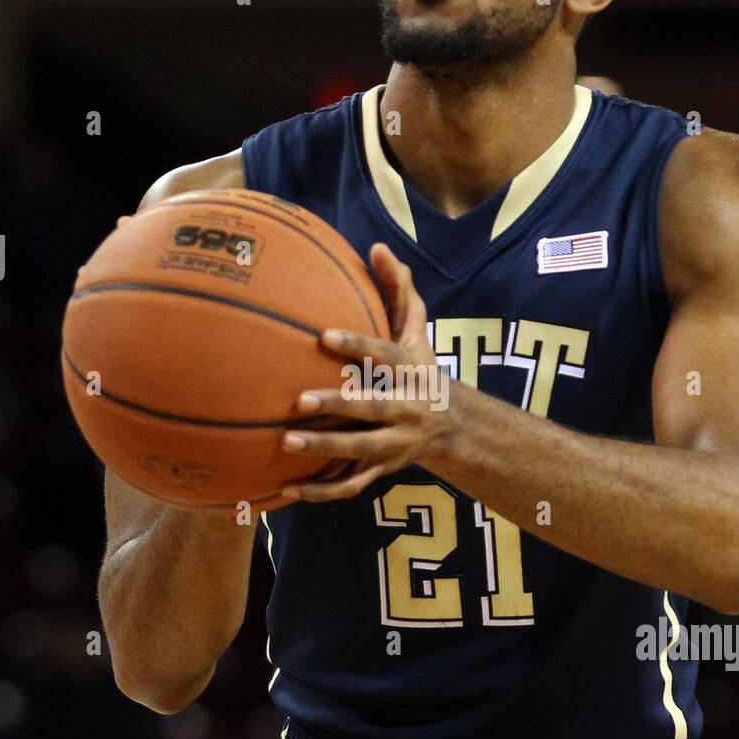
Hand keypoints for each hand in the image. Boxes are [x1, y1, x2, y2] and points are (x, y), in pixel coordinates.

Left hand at [280, 243, 452, 500]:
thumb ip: (399, 290)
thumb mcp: (417, 331)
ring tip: (286, 442)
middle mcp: (407, 410)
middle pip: (373, 408)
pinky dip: (321, 492)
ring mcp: (396, 444)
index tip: (323, 336)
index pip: (385, 356)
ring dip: (324, 450)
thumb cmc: (420, 368)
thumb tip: (378, 246)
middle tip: (298, 400)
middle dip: (338, 405)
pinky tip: (287, 490)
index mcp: (412, 373)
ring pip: (360, 451)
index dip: (357, 346)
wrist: (452, 427)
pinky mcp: (383, 471)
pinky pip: (350, 486)